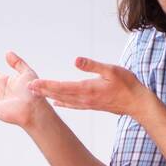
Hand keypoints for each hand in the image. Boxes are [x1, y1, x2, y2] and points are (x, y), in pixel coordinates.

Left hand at [29, 57, 146, 117]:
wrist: (137, 103)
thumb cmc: (127, 84)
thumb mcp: (111, 70)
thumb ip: (93, 65)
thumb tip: (76, 60)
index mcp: (87, 88)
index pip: (62, 86)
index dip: (47, 85)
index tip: (34, 83)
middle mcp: (85, 98)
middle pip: (59, 94)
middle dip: (43, 91)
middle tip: (28, 89)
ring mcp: (88, 103)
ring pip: (64, 100)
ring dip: (50, 96)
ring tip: (37, 94)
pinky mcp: (92, 105)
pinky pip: (73, 105)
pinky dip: (63, 103)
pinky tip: (56, 102)